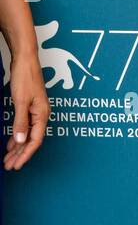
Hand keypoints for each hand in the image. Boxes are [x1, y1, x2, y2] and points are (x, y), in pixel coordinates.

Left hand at [4, 51, 49, 169]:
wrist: (26, 59)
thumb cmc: (26, 77)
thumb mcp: (20, 101)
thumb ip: (21, 122)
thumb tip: (21, 140)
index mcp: (42, 114)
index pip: (35, 141)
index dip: (25, 154)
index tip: (16, 165)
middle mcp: (41, 115)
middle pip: (31, 140)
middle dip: (20, 154)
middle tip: (9, 165)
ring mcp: (36, 111)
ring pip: (27, 135)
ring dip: (18, 147)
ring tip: (8, 158)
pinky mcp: (30, 107)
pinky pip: (25, 126)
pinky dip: (17, 136)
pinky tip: (11, 142)